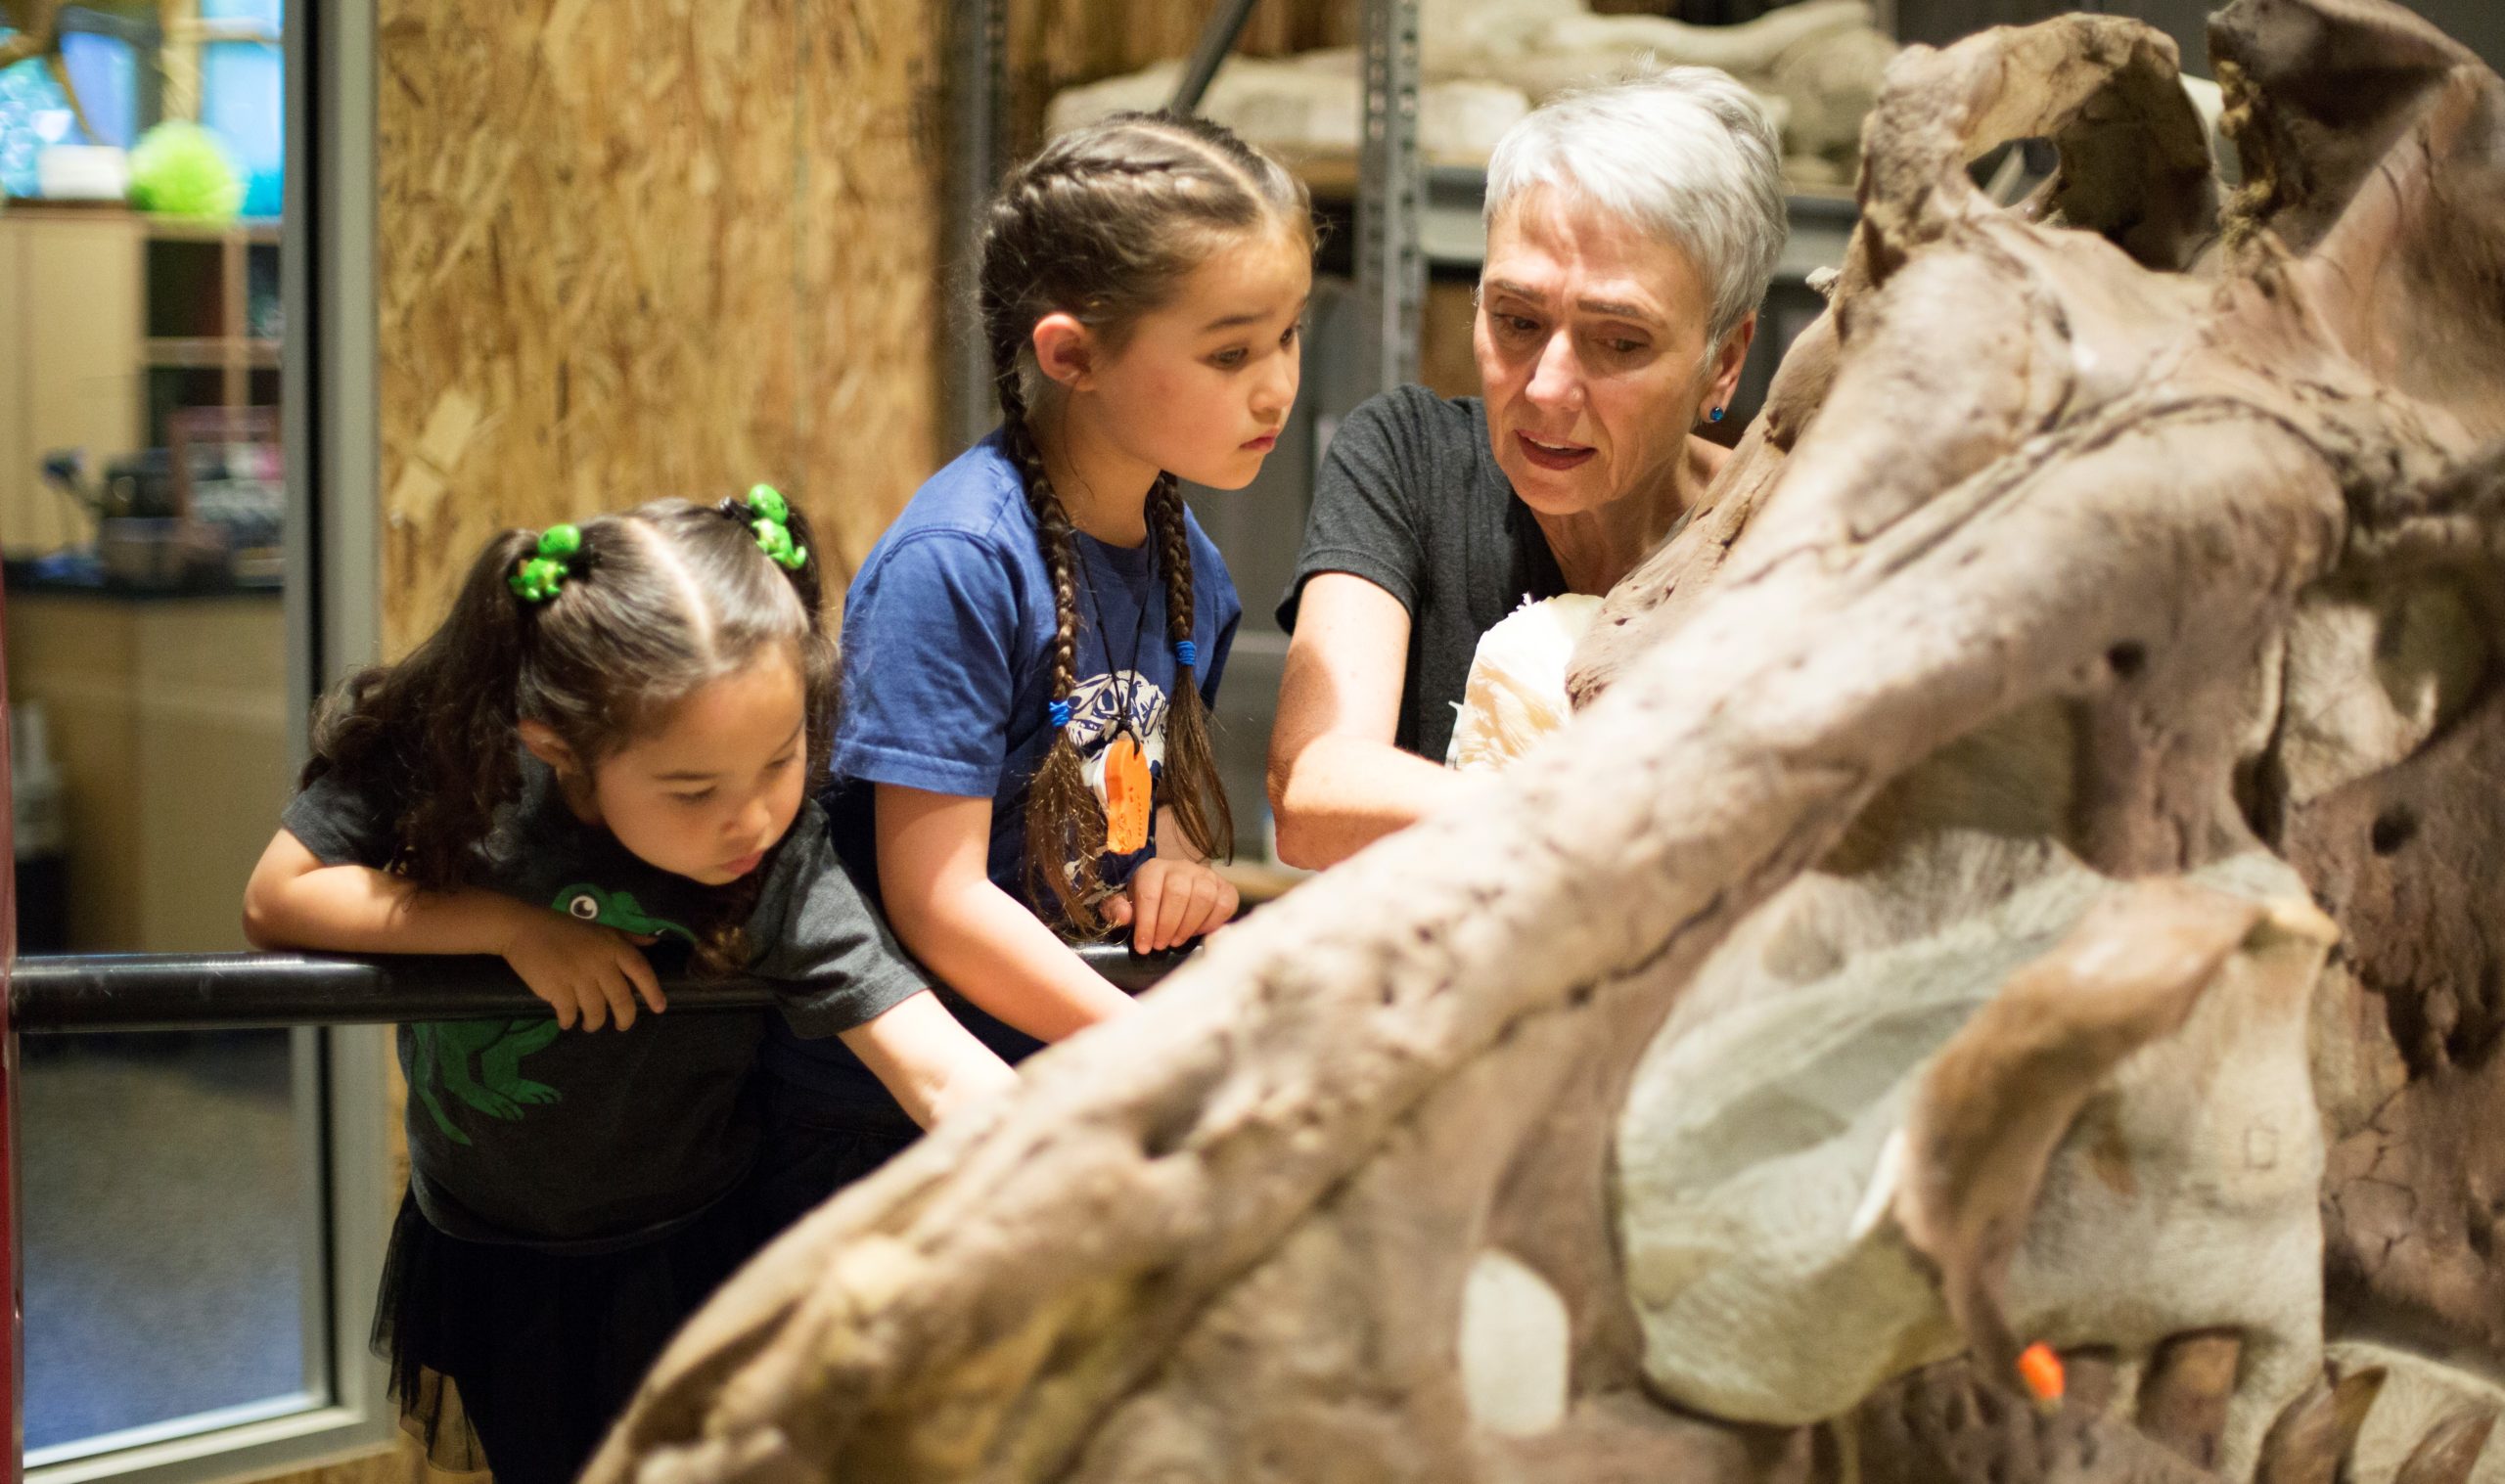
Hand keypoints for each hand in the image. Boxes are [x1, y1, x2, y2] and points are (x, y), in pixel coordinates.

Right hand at [496, 907, 665, 1030]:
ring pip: (596, 1011)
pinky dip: (569, 1021)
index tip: (660, 1008)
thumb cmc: (564, 929)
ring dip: (595, 1023)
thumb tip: (653, 942)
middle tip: (622, 1026)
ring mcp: (578, 976)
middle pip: (622, 999)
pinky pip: (569, 1014)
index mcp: (612, 947)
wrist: (523, 928)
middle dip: (625, 1018)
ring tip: (590, 1024)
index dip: (653, 991)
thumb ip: (627, 938)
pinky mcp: (557, 988)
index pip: (641, 971)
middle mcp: (599, 962)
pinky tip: (567, 1021)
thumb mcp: (600, 928)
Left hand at [1102, 859, 1237, 953]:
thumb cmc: (1149, 905)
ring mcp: (1206, 876)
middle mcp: (1181, 867)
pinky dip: (1212, 923)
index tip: (1144, 947)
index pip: (1150, 893)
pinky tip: (1198, 933)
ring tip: (1176, 941)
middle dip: (1167, 925)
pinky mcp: (1225, 888)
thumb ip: (1117, 910)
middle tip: (1161, 945)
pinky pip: (1225, 904)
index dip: (1146, 923)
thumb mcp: (1127, 906)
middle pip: (1178, 893)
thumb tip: (1124, 915)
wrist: (1175, 896)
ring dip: (1189, 925)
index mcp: (1153, 870)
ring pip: (1203, 896)